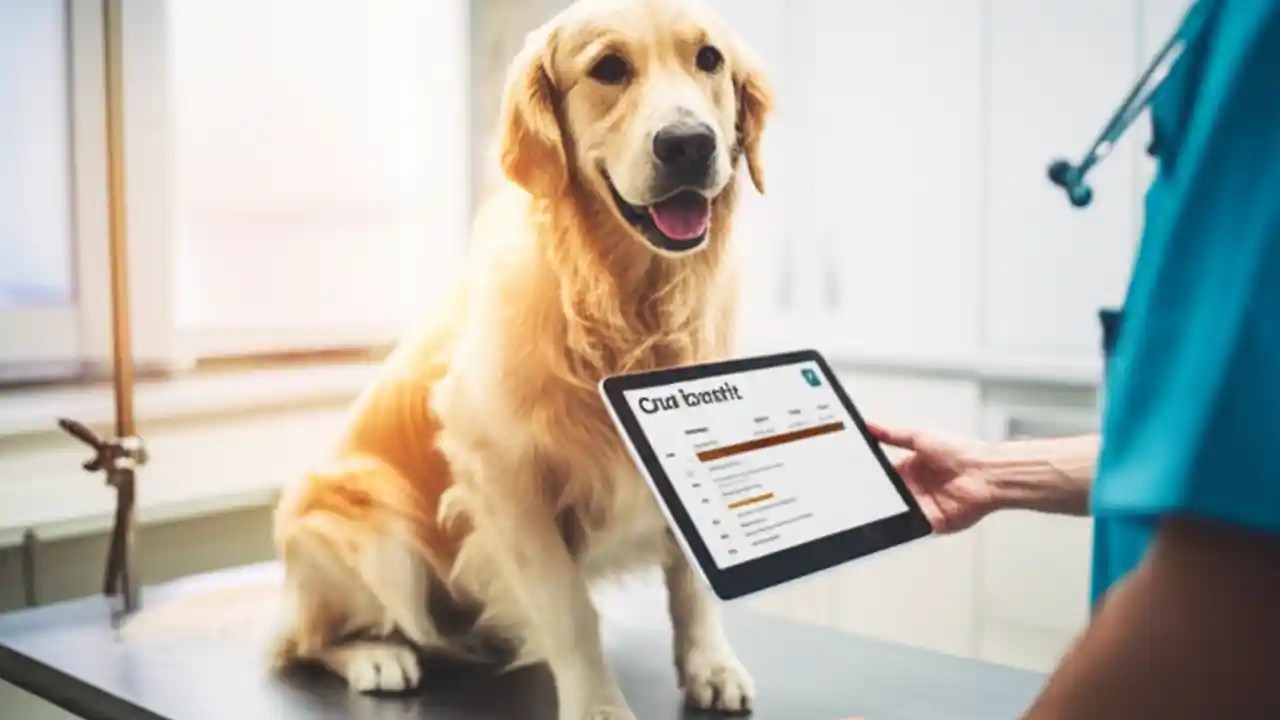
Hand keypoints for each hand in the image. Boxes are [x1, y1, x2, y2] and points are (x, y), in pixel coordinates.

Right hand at [866, 423, 996, 533]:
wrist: (985, 473)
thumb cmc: (960, 452)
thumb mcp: (920, 436)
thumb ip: (892, 435)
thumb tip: (869, 425)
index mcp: (911, 467)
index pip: (884, 474)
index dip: (870, 476)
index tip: (853, 477)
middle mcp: (915, 487)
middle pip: (887, 496)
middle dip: (874, 498)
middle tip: (856, 498)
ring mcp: (922, 506)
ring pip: (895, 513)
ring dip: (886, 513)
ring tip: (867, 514)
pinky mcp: (931, 523)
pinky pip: (910, 528)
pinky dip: (900, 528)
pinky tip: (890, 525)